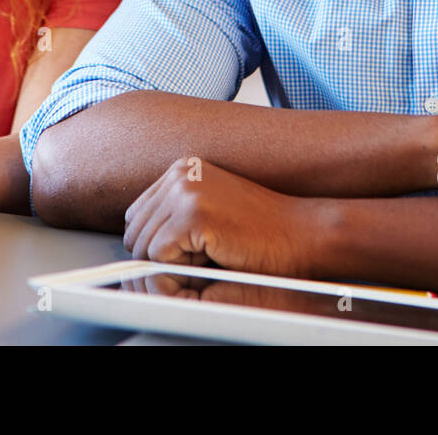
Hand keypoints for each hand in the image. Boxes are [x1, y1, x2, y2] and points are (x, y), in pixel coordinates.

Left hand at [123, 158, 315, 275]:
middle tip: (201, 258)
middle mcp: (180, 173)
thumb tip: (135, 239)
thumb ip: (174, 213)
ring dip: (171, 263)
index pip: (137, 214)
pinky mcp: (192, 214)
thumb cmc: (263, 232)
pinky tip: (211, 257)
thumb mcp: (211, 210)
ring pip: (144, 245)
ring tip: (209, 255)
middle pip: (135, 230)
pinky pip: (158, 255)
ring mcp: (186, 191)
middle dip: (160, 255)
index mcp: (183, 168)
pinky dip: (178, 268)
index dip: (154, 241)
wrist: (302, 235)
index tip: (183, 252)